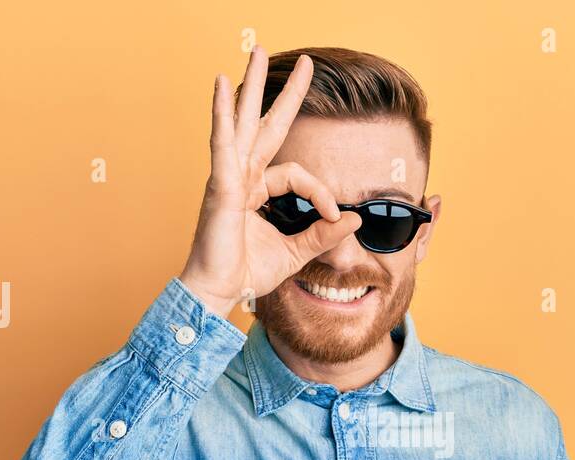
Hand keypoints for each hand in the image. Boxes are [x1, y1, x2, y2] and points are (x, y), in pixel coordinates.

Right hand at [179, 46, 361, 316]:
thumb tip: (355, 218)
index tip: (333, 215)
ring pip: (241, 122)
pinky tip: (221, 87)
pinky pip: (223, 144)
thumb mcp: (296, 251)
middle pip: (264, 124)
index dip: (320, 191)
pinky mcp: (220, 186)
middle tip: (304, 61)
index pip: (297, 174)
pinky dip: (221, 115)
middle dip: (282, 92)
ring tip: (254, 52)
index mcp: (257, 189)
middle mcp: (242, 176)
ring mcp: (228, 177)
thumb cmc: (246, 272)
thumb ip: (323, 233)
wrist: (219, 292)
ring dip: (249, 86)